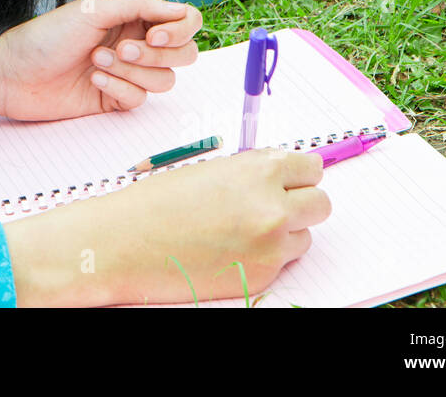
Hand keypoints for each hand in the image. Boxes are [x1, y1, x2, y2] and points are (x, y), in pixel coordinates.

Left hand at [0, 0, 202, 121]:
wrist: (14, 74)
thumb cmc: (46, 36)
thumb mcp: (92, 10)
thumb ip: (139, 5)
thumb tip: (181, 10)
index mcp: (134, 16)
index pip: (185, 21)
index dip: (179, 30)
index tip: (154, 36)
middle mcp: (136, 42)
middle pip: (183, 54)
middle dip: (157, 55)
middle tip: (123, 50)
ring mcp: (128, 73)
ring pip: (164, 80)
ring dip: (133, 72)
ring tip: (96, 61)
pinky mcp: (116, 99)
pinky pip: (141, 100)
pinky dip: (120, 89)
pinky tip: (94, 81)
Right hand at [3, 148, 330, 306]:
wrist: (125, 244)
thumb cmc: (158, 203)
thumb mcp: (209, 171)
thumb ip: (251, 172)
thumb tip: (281, 177)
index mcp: (260, 172)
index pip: (311, 168)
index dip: (297, 173)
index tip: (288, 178)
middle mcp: (273, 208)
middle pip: (320, 203)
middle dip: (299, 201)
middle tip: (273, 202)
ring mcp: (271, 247)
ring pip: (303, 235)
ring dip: (283, 231)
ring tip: (242, 228)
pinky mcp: (262, 277)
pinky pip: (282, 262)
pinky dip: (264, 255)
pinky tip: (230, 248)